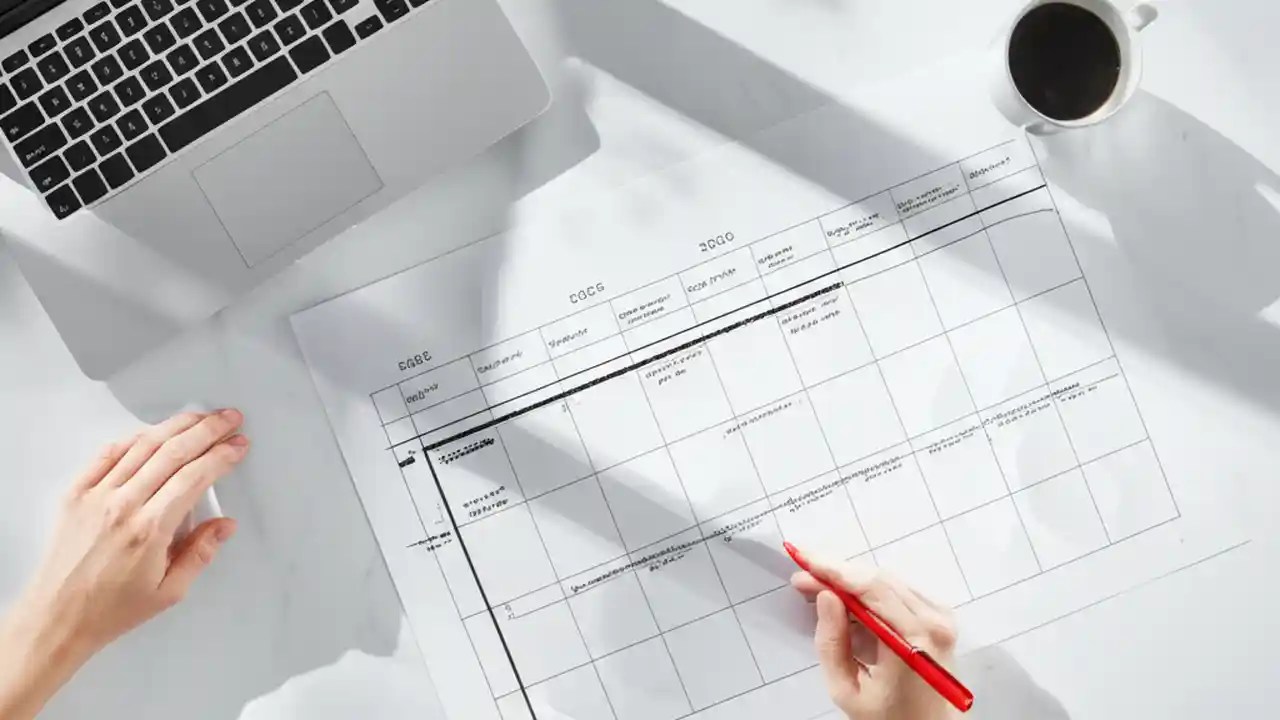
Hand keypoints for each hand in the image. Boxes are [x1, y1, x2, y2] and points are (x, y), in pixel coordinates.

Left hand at [0, 411, 248, 719]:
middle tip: (228, 419)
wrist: (57, 618)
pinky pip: (107, 455)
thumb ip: (200, 553)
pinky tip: (151, 432)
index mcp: (150, 530)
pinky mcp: (76, 494)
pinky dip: (133, 438)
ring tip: (198, 417)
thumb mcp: (169, 592)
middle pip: (172, 452)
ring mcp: (96, 496)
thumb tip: (224, 525)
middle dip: (207, 430)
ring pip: (142, 446)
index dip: (221, 456)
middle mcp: (123, 506)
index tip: (238, 445)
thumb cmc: (109, 609)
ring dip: (175, 426)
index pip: (194, 477)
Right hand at [791, 551, 958, 719]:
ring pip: (887, 581)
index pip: (869, 589)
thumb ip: (832, 643)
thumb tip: (825, 596)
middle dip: (836, 573)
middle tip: (804, 575)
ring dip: (851, 580)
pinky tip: (848, 599)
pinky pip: (899, 590)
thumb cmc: (890, 717)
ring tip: (820, 588)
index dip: (833, 571)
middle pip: (878, 579)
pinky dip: (869, 590)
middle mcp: (933, 622)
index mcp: (912, 642)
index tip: (803, 560)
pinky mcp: (941, 616)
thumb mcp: (847, 691)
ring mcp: (941, 617)